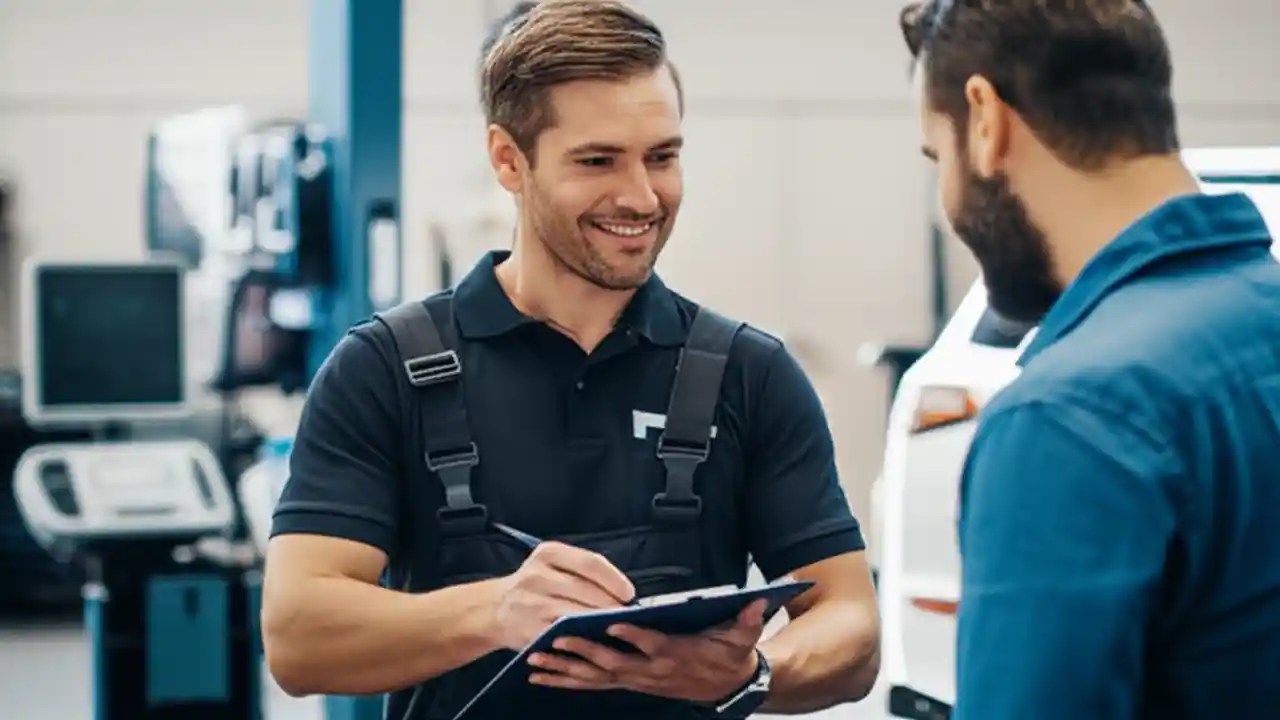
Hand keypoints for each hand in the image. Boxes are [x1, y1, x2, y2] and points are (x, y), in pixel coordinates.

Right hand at [491, 541, 635, 650]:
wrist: (494, 609)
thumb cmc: (535, 585)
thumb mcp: (552, 565)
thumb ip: (583, 571)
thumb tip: (623, 591)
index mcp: (548, 553)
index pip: (590, 563)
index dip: (615, 580)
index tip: (629, 594)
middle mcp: (538, 575)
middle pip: (587, 590)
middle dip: (612, 605)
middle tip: (628, 615)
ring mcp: (532, 604)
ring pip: (578, 614)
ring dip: (601, 622)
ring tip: (615, 626)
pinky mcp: (530, 629)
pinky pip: (565, 634)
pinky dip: (584, 637)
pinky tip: (594, 639)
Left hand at [526, 598, 767, 703]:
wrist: (728, 686)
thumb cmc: (730, 656)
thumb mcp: (743, 638)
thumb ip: (746, 620)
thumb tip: (757, 601)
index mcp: (677, 654)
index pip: (653, 644)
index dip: (633, 636)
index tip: (612, 625)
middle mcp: (652, 671)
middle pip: (614, 663)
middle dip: (584, 653)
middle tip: (556, 641)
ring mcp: (638, 680)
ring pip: (596, 678)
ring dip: (565, 670)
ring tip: (536, 662)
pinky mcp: (629, 684)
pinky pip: (593, 685)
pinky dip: (567, 681)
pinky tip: (543, 677)